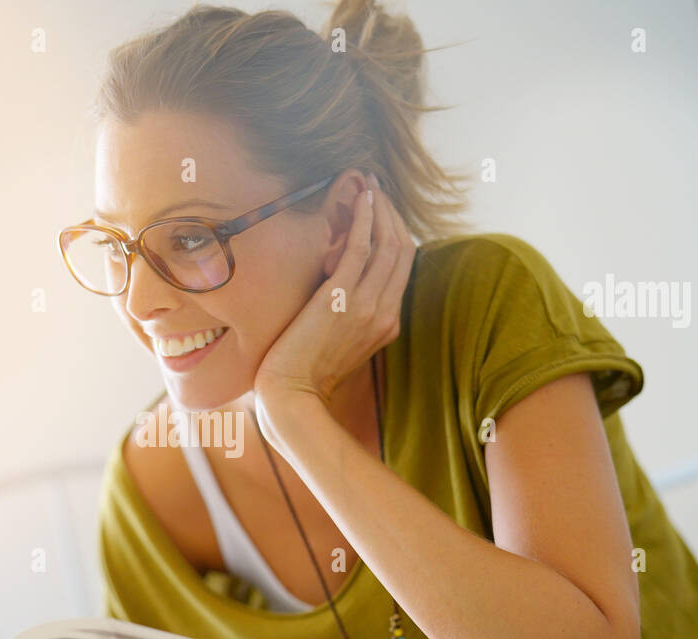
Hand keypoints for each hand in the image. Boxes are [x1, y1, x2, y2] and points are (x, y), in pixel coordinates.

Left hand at [253, 172, 415, 428]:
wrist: (293, 394)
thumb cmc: (306, 371)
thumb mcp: (342, 343)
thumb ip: (353, 316)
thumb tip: (344, 288)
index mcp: (389, 323)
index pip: (404, 268)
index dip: (397, 234)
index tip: (385, 212)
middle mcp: (386, 312)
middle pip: (403, 251)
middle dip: (393, 215)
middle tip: (379, 190)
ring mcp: (367, 305)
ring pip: (388, 244)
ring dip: (381, 210)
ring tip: (370, 186)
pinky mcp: (342, 298)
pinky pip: (362, 249)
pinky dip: (365, 219)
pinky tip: (362, 199)